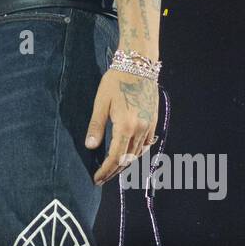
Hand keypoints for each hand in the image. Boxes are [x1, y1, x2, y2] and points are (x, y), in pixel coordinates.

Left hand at [85, 69, 158, 184]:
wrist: (138, 66)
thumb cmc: (116, 82)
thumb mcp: (101, 103)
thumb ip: (96, 126)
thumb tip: (90, 146)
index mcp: (125, 126)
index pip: (115, 158)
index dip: (105, 171)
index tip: (96, 179)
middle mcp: (140, 130)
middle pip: (127, 160)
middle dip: (114, 171)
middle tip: (102, 178)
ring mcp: (149, 127)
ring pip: (138, 154)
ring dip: (125, 164)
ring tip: (113, 170)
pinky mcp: (154, 121)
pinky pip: (146, 145)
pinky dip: (136, 153)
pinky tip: (129, 155)